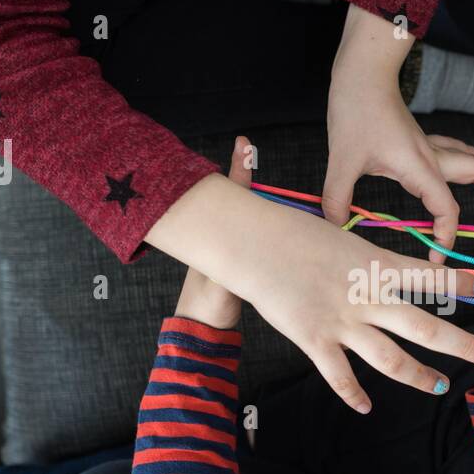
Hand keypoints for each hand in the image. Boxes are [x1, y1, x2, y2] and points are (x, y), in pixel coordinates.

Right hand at [148, 165, 473, 413]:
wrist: (251, 241)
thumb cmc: (288, 230)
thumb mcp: (336, 236)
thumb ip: (359, 255)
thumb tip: (374, 261)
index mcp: (376, 264)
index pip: (431, 275)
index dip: (462, 284)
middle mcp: (368, 297)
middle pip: (428, 327)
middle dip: (463, 343)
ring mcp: (344, 322)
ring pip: (393, 359)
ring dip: (420, 376)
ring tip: (441, 387)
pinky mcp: (315, 340)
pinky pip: (340, 376)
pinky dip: (354, 395)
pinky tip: (367, 408)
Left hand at [174, 136, 253, 328]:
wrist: (200, 328)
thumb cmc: (206, 308)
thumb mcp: (219, 291)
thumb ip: (229, 277)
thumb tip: (247, 261)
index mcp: (212, 239)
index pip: (228, 197)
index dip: (237, 171)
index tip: (242, 145)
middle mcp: (218, 238)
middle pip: (235, 199)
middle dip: (241, 174)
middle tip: (245, 147)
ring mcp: (227, 247)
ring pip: (243, 214)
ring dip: (252, 196)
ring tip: (255, 170)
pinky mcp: (235, 259)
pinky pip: (249, 232)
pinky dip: (260, 219)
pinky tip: (273, 215)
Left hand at [324, 6, 473, 258]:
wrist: (362, 73)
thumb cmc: (356, 110)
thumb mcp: (342, 160)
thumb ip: (338, 197)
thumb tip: (335, 227)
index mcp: (420, 166)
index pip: (446, 208)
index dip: (446, 236)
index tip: (437, 258)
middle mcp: (433, 156)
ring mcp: (430, 145)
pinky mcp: (422, 138)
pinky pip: (459, 152)